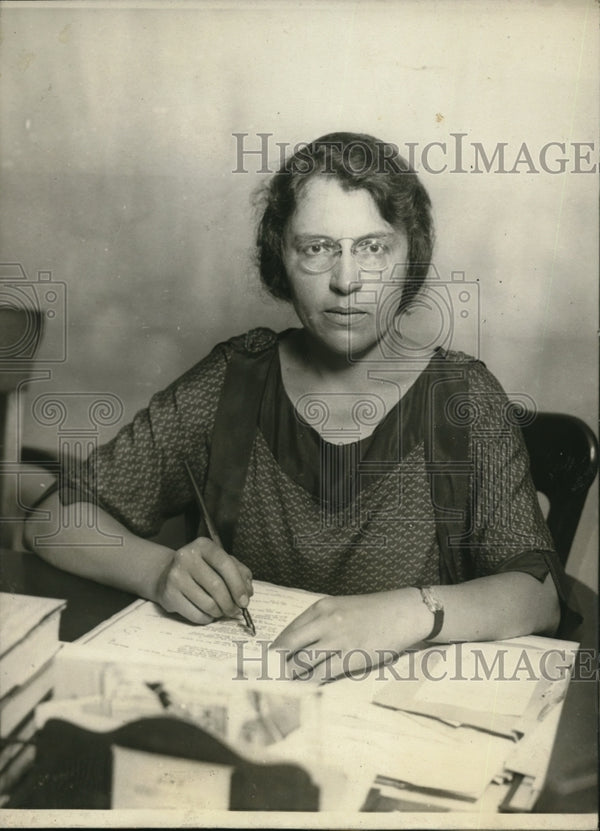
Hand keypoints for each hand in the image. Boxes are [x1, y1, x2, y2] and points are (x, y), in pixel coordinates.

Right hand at [154, 536, 252, 623]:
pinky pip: (195, 614)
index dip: (238, 585)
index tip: (245, 600)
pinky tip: (209, 614)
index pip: (225, 564)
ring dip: (220, 612)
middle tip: (236, 611)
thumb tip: (248, 592)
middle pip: (216, 586)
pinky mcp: (168, 594)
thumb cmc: (201, 568)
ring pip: (207, 603)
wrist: (166, 573)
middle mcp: (186, 557)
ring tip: (223, 611)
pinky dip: (207, 618)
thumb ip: (238, 571)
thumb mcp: (219, 562)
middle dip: (230, 603)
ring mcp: (175, 576)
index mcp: (203, 545)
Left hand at [271, 589, 428, 682]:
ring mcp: (338, 639)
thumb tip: (298, 644)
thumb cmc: (372, 612)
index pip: (289, 630)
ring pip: (303, 660)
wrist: (402, 613)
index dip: (275, 648)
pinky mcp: (351, 656)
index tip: (267, 660)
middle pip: (290, 645)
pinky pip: (323, 672)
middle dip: (276, 662)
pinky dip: (310, 681)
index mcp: (321, 607)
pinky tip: (304, 687)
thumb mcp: (340, 608)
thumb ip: (320, 622)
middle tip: (267, 676)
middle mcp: (326, 621)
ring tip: (283, 685)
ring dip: (291, 675)